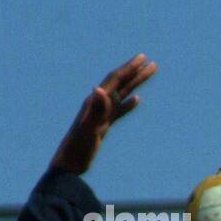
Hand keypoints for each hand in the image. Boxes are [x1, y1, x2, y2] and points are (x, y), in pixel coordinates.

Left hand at [49, 53, 157, 175]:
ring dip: (135, 84)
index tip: (143, 58)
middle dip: (135, 72)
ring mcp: (102, 115)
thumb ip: (95, 109)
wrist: (69, 163)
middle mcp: (98, 104)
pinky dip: (129, 104)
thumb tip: (99, 89)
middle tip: (150, 62)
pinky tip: (136, 100)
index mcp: (96, 102)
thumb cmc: (78, 147)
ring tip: (147, 74)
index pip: (115, 80)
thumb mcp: (89, 128)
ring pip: (122, 95)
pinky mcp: (103, 125)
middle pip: (120, 83)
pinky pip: (119, 111)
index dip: (128, 68)